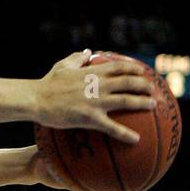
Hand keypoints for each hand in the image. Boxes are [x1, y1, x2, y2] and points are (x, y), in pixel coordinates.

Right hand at [35, 50, 155, 144]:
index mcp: (93, 72)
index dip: (135, 68)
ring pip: (126, 101)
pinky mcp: (89, 118)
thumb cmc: (47, 84)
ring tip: (153, 106)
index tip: (144, 72)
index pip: (120, 66)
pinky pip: (111, 127)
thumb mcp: (63, 65)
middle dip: (145, 85)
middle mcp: (98, 85)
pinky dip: (125, 133)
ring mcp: (95, 101)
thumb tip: (88, 51)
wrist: (36, 99)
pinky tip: (135, 139)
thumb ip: (78, 58)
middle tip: (154, 90)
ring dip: (142, 103)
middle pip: (129, 82)